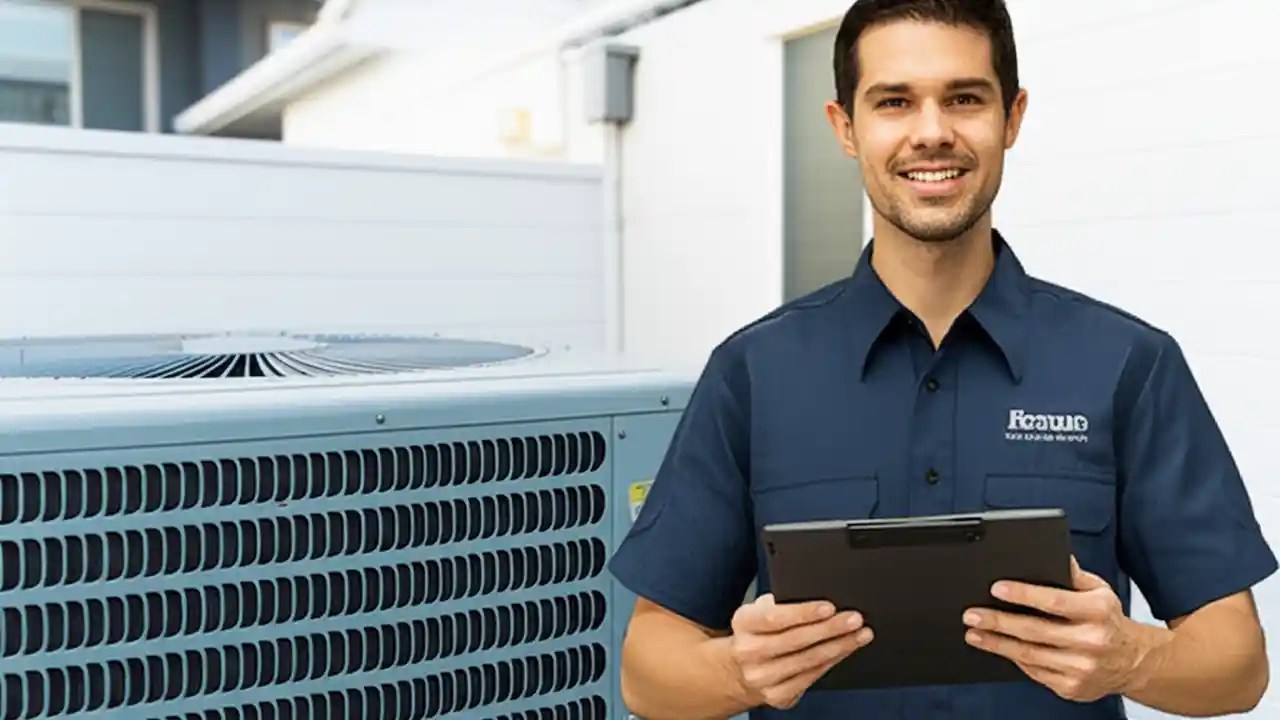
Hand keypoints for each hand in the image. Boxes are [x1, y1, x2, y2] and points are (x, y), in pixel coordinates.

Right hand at [729, 593, 872, 708]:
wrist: (740, 670)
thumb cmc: (758, 633)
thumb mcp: (759, 611)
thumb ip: (781, 603)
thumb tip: (819, 594)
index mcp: (743, 623)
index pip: (775, 617)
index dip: (804, 613)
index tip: (830, 607)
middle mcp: (749, 652)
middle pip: (796, 640)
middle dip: (830, 628)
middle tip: (854, 619)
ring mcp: (762, 677)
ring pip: (809, 660)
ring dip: (839, 646)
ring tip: (860, 634)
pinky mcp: (777, 695)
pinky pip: (812, 676)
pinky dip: (832, 661)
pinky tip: (845, 650)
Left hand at [962, 556, 1158, 701]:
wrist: (1134, 662)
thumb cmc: (1109, 620)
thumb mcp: (1099, 591)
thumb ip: (1073, 574)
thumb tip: (1054, 554)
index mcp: (1098, 612)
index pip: (1054, 601)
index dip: (1023, 594)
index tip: (996, 588)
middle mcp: (1091, 641)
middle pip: (1035, 630)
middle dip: (998, 622)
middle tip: (971, 614)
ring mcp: (1082, 668)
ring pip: (1029, 654)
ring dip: (996, 643)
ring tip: (974, 632)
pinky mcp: (1072, 687)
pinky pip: (1034, 672)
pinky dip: (1013, 659)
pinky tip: (998, 648)